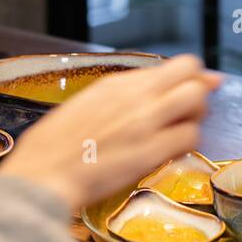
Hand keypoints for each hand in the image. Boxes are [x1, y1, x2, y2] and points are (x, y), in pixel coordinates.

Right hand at [0, 54, 220, 210]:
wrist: (43, 175)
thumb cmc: (54, 147)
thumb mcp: (84, 105)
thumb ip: (118, 97)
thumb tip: (144, 92)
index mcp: (115, 83)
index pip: (172, 66)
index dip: (188, 78)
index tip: (190, 89)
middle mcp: (135, 96)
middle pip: (192, 75)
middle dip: (198, 92)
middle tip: (187, 111)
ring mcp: (145, 123)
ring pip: (197, 103)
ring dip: (196, 117)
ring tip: (179, 132)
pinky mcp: (151, 152)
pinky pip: (190, 138)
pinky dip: (187, 144)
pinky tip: (171, 152)